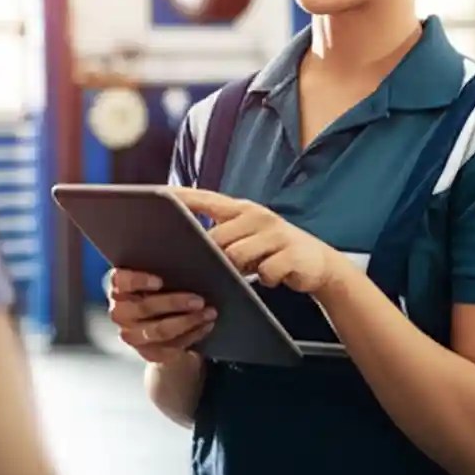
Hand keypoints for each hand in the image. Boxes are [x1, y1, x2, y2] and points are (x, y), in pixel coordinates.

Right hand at [106, 268, 216, 363]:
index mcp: (118, 286)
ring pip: (159, 330)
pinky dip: (192, 335)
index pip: (120, 281)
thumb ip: (167, 263)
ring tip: (209, 313)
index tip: (160, 281)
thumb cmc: (163, 287)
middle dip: (174, 303)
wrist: (162, 320)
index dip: (139, 280)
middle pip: (145, 307)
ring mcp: (132, 335)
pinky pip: (171, 347)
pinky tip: (206, 326)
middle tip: (199, 299)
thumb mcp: (161, 271)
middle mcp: (120, 311)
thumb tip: (194, 252)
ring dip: (188, 322)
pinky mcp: (148, 352)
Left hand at [170, 187, 348, 295]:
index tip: (155, 195)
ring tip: (252, 271)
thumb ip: (222, 237)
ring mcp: (276, 233)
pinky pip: (266, 272)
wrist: (319, 264)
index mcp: (242, 210)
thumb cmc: (274, 251)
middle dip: (211, 256)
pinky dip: (267, 279)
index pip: (205, 198)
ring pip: (237, 256)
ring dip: (239, 271)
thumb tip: (185, 248)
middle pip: (216, 237)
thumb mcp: (248, 239)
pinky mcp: (291, 254)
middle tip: (217, 268)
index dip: (181, 197)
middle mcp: (257, 216)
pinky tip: (275, 277)